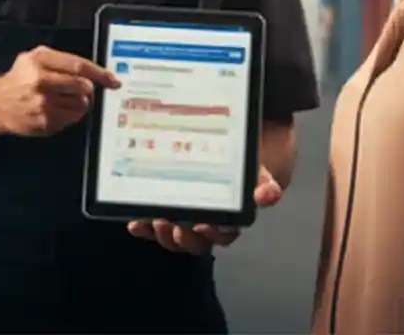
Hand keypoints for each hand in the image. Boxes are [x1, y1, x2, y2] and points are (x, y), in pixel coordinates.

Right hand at [0, 45, 119, 136]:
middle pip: (83, 86)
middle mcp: (41, 81)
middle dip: (87, 89)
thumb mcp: (33, 58)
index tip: (113, 80)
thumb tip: (91, 71)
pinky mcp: (45, 122)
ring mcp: (43, 104)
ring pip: (81, 104)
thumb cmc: (19, 79)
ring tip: (64, 99)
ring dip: (79, 102)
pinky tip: (58, 109)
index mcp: (40, 61)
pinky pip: (73, 118)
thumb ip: (60, 60)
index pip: (79, 66)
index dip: (100, 73)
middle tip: (81, 90)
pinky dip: (71, 114)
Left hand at [127, 165, 283, 255]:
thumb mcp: (255, 175)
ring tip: (155, 222)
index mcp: (229, 222)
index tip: (205, 224)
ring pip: (173, 239)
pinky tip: (134, 223)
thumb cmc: (241, 172)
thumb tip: (269, 195)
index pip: (223, 234)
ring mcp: (184, 224)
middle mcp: (205, 228)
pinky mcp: (165, 217)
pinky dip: (143, 228)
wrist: (226, 162)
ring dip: (163, 235)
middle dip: (184, 238)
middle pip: (195, 242)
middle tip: (175, 227)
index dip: (214, 233)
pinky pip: (153, 228)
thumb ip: (263, 186)